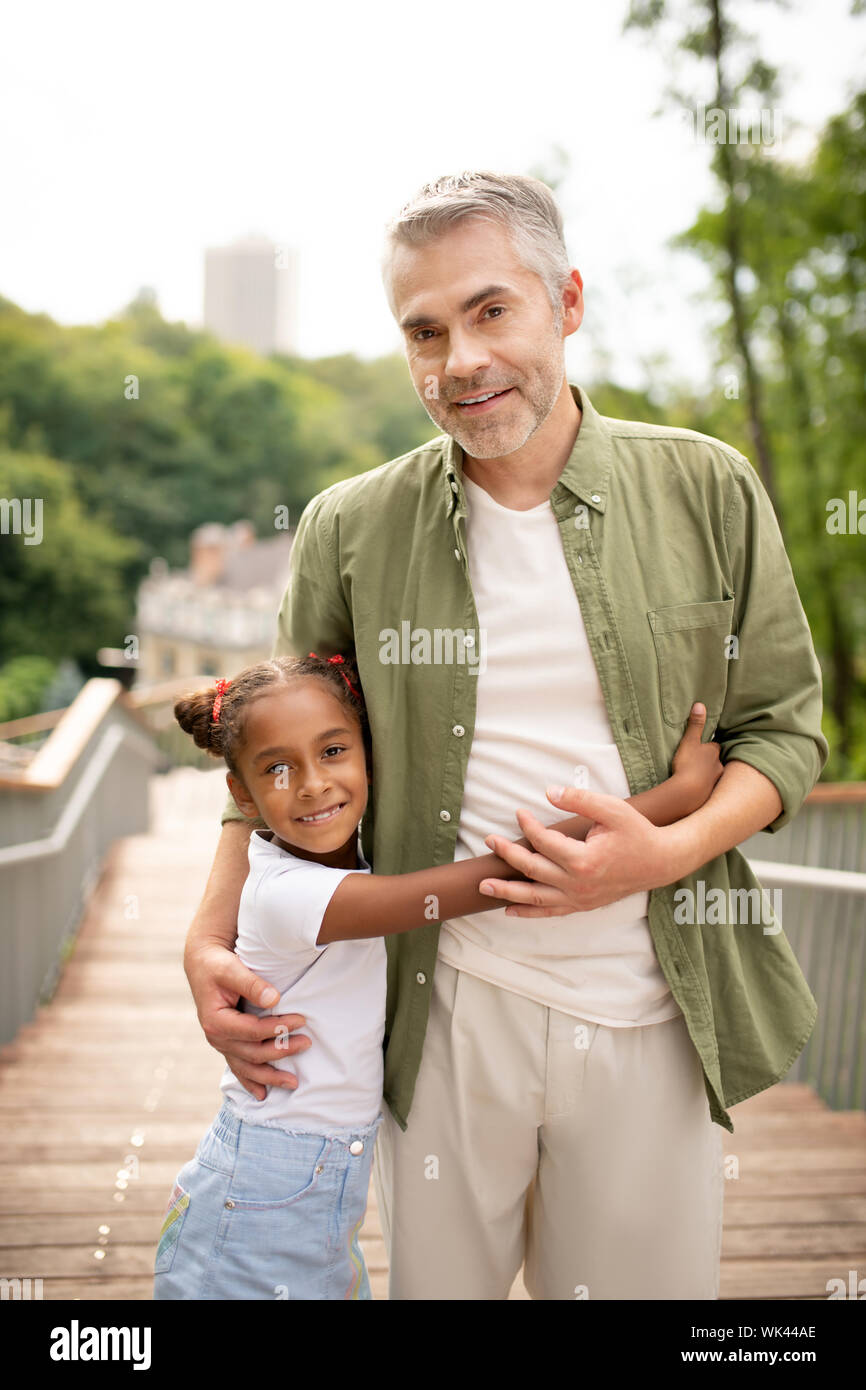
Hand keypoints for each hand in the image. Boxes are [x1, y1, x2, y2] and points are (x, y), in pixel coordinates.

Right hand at [184, 940, 310, 1101]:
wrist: (202, 964)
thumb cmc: (217, 965)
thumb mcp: (231, 968)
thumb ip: (251, 983)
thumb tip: (274, 999)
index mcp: (216, 1021)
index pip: (252, 1031)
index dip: (277, 1028)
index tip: (301, 1020)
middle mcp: (216, 1037)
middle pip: (252, 1053)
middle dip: (281, 1051)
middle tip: (306, 1043)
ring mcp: (221, 1043)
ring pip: (247, 1067)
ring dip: (270, 1076)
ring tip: (293, 1083)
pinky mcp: (226, 1043)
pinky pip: (238, 1067)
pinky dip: (250, 1081)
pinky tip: (262, 1094)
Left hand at [479, 788, 680, 916]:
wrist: (660, 862)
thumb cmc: (636, 832)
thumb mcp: (612, 809)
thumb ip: (579, 800)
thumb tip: (549, 793)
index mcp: (584, 860)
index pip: (544, 842)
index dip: (528, 826)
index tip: (519, 813)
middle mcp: (578, 884)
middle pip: (532, 870)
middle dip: (507, 856)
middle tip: (489, 841)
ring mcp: (579, 899)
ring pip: (535, 898)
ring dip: (507, 892)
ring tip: (483, 886)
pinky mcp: (582, 905)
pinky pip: (550, 912)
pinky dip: (529, 912)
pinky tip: (509, 910)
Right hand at [671, 702, 723, 812]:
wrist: (688, 792)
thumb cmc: (688, 764)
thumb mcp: (689, 741)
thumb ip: (695, 724)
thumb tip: (700, 705)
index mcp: (713, 752)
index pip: (715, 745)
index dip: (709, 745)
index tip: (703, 745)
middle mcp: (719, 765)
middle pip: (715, 761)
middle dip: (709, 761)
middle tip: (699, 761)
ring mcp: (716, 781)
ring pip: (713, 775)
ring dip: (706, 775)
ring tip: (696, 776)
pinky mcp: (710, 793)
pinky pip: (708, 788)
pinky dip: (703, 787)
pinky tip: (696, 789)